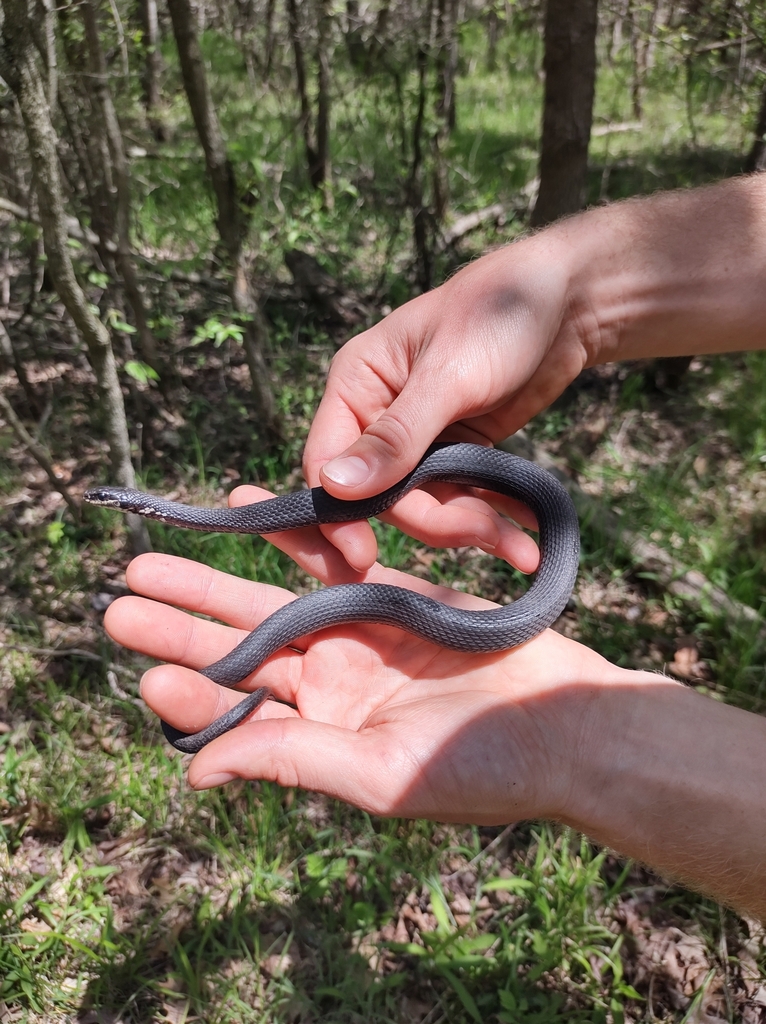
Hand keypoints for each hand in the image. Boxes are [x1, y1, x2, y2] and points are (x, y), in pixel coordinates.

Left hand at [103, 481, 624, 819]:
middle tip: (121, 595)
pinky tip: (244, 509)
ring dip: (215, 578)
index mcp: (323, 736)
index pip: (238, 713)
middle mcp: (331, 685)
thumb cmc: (483, 767)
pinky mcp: (396, 594)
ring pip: (270, 601)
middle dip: (181, 624)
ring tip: (154, 558)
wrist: (568, 723)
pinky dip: (291, 533)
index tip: (144, 673)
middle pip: (240, 649)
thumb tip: (199, 774)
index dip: (190, 695)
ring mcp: (360, 635)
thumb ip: (293, 760)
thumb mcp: (382, 775)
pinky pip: (332, 558)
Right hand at [303, 237, 590, 571]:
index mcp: (358, 384)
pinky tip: (526, 532)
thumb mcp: (449, 374)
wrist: (573, 300)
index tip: (363, 558)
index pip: (326, 463)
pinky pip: (463, 497)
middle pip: (383, 496)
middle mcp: (379, 416)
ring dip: (470, 527)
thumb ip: (396, 436)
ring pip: (426, 505)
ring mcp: (421, 439)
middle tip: (487, 535)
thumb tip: (334, 487)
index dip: (340, 515)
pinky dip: (492, 514)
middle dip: (433, 522)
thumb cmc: (502, 311)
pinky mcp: (460, 451)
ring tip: (522, 547)